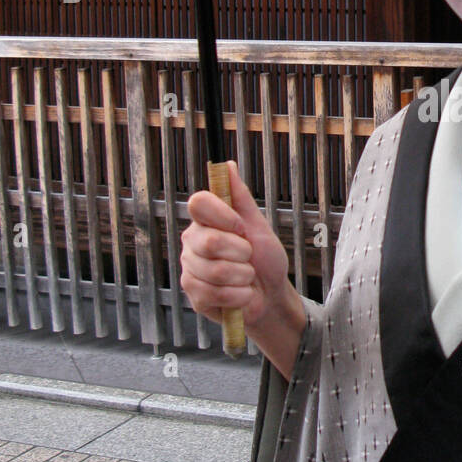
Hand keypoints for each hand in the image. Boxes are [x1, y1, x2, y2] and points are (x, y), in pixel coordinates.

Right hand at [180, 160, 290, 332]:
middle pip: (210, 241)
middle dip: (242, 252)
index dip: (223, 216)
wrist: (271, 295)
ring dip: (244, 276)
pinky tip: (241, 293)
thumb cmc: (265, 260)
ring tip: (246, 277)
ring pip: (216, 271)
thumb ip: (240, 197)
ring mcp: (190, 270)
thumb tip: (227, 165)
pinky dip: (239, 295)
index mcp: (205, 221)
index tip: (241, 227)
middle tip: (249, 257)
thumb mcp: (258, 225)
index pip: (198, 203)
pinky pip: (217, 293)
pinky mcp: (194, 296)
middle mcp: (192, 243)